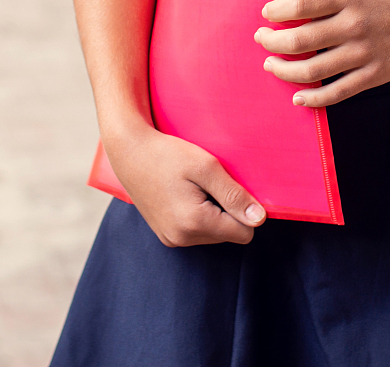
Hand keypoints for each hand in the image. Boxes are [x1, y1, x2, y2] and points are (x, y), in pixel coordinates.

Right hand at [101, 126, 266, 246]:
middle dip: (227, 211)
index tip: (230, 187)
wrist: (129, 151)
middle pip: (228, 235)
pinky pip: (196, 233)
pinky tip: (184, 194)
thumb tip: (259, 219)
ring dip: (213, 213)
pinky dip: (198, 216)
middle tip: (209, 183)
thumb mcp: (206, 167)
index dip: (244, 209)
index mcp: (194, 223)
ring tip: (195, 187)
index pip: (244, 233)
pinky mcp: (165, 235)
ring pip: (213, 235)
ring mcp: (171, 239)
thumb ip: (234, 195)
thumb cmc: (168, 154)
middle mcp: (182, 238)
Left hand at [254, 0, 389, 106]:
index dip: (276, 11)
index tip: (266, 14)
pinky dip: (312, 99)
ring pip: (311, 70)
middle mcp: (354, 24)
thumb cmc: (389, 1)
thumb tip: (287, 13)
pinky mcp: (373, 76)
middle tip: (262, 39)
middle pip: (299, 40)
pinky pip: (335, 93)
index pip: (300, 5)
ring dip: (284, 70)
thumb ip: (326, 0)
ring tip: (272, 65)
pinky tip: (298, 97)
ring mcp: (363, 53)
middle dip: (272, 42)